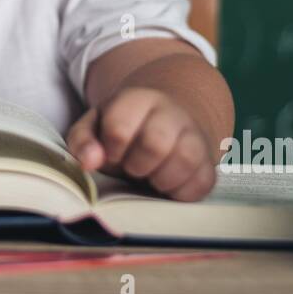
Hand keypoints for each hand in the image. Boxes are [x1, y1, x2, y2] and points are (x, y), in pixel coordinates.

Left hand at [66, 89, 218, 201]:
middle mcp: (171, 113)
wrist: (169, 119)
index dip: (112, 151)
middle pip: (155, 144)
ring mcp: (195, 136)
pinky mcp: (210, 163)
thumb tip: (89, 163)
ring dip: (160, 180)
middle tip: (133, 167)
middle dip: (137, 166)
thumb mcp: (96, 125)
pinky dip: (181, 193)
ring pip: (184, 161)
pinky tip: (169, 184)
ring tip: (152, 176)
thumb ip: (83, 141)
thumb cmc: (125, 129)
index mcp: (138, 100)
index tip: (113, 155)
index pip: (120, 129)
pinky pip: (202, 183)